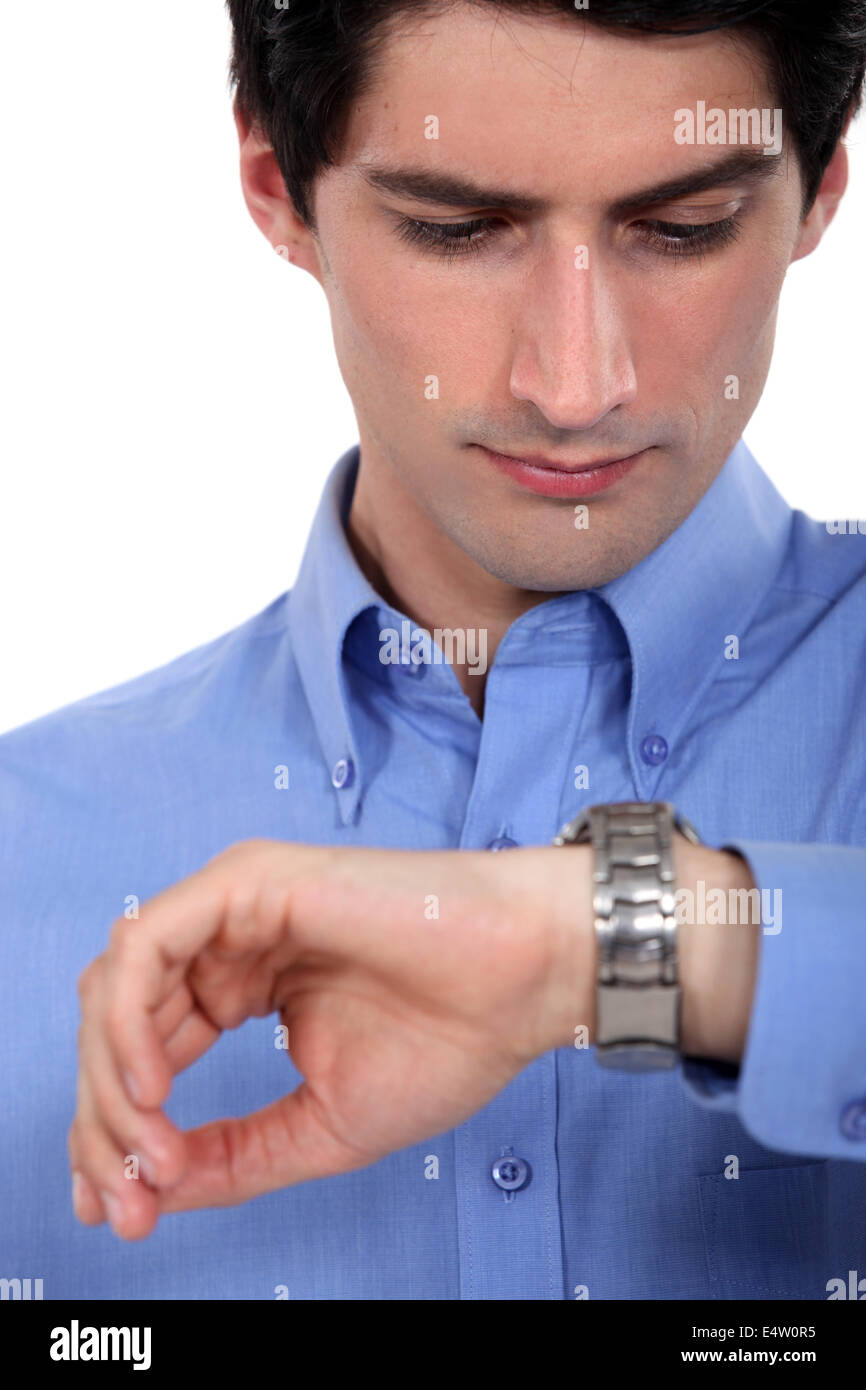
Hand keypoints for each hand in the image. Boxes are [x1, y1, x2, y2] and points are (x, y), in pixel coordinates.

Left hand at [69, 839, 590, 1239]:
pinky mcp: (246, 881)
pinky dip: (130, 1021)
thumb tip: (147, 1194)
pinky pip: (146, 947)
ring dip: (113, 1079)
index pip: (145, 1055)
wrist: (522, 983)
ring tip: (151, 1154)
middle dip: (105, 1119)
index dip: (116, 1135)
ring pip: (116, 986)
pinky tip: (154, 1087)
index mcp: (242, 986)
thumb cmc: (448, 1039)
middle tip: (128, 1197)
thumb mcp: (320, 1125)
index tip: (119, 1212)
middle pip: (116, 1025)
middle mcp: (226, 943)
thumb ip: (233, 1155)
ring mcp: (233, 907)